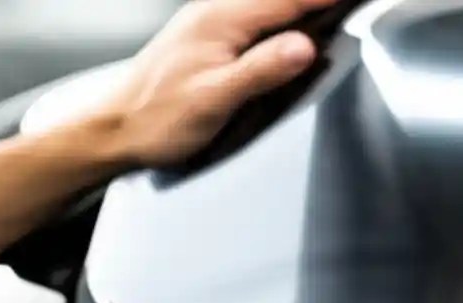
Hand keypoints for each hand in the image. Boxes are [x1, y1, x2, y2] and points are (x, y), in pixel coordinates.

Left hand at [99, 0, 340, 166]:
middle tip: (348, 3)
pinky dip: (281, 11)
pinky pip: (255, 12)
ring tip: (329, 5)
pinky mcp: (208, 34)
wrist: (115, 129)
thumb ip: (262, 70)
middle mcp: (215, 11)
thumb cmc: (159, 119)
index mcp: (222, 21)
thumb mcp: (215, 99)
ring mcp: (210, 20)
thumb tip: (306, 46)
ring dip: (297, 3)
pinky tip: (291, 19)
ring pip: (267, 2)